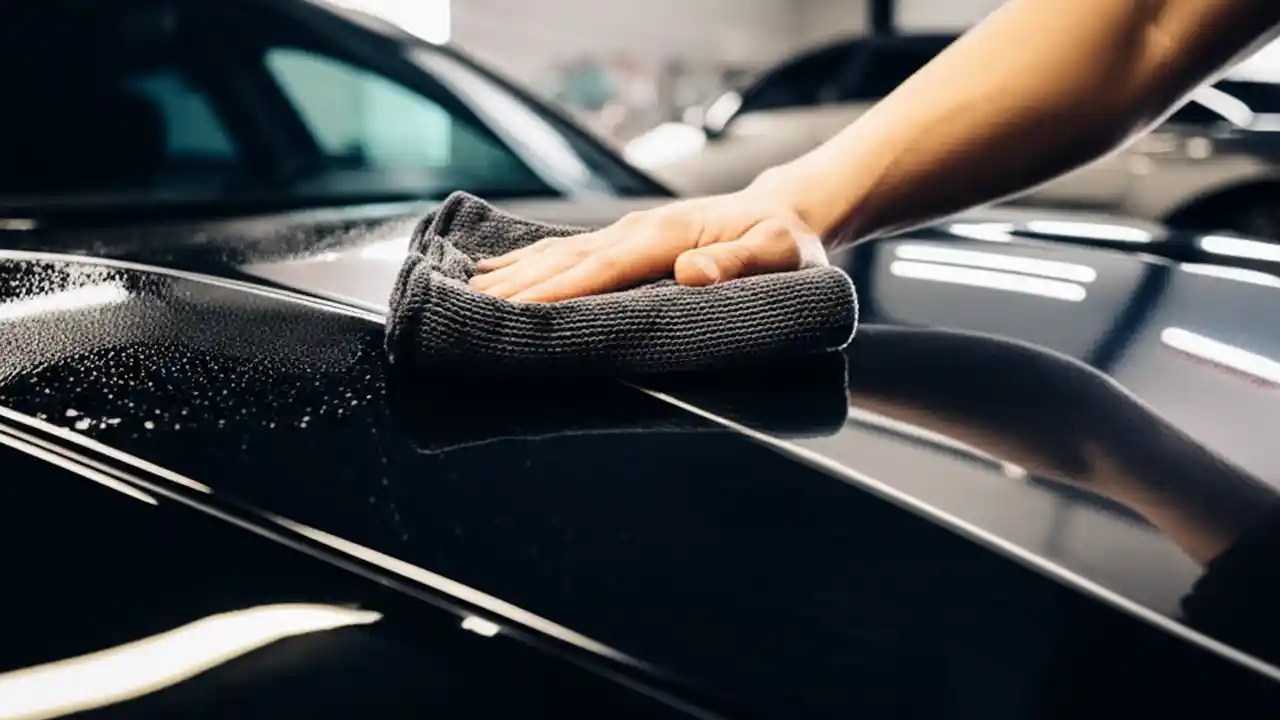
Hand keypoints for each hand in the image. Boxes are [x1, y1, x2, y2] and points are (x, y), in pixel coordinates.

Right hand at [468, 188, 828, 302]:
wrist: (786, 211)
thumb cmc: (789, 242)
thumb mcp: (782, 254)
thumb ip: (741, 262)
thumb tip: (693, 270)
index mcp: (667, 236)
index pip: (601, 267)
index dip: (555, 290)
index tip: (512, 310)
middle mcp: (637, 230)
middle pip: (565, 260)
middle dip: (517, 287)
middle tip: (468, 314)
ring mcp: (627, 232)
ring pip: (557, 254)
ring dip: (512, 276)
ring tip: (467, 295)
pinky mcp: (624, 241)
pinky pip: (565, 252)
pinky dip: (526, 263)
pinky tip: (497, 276)